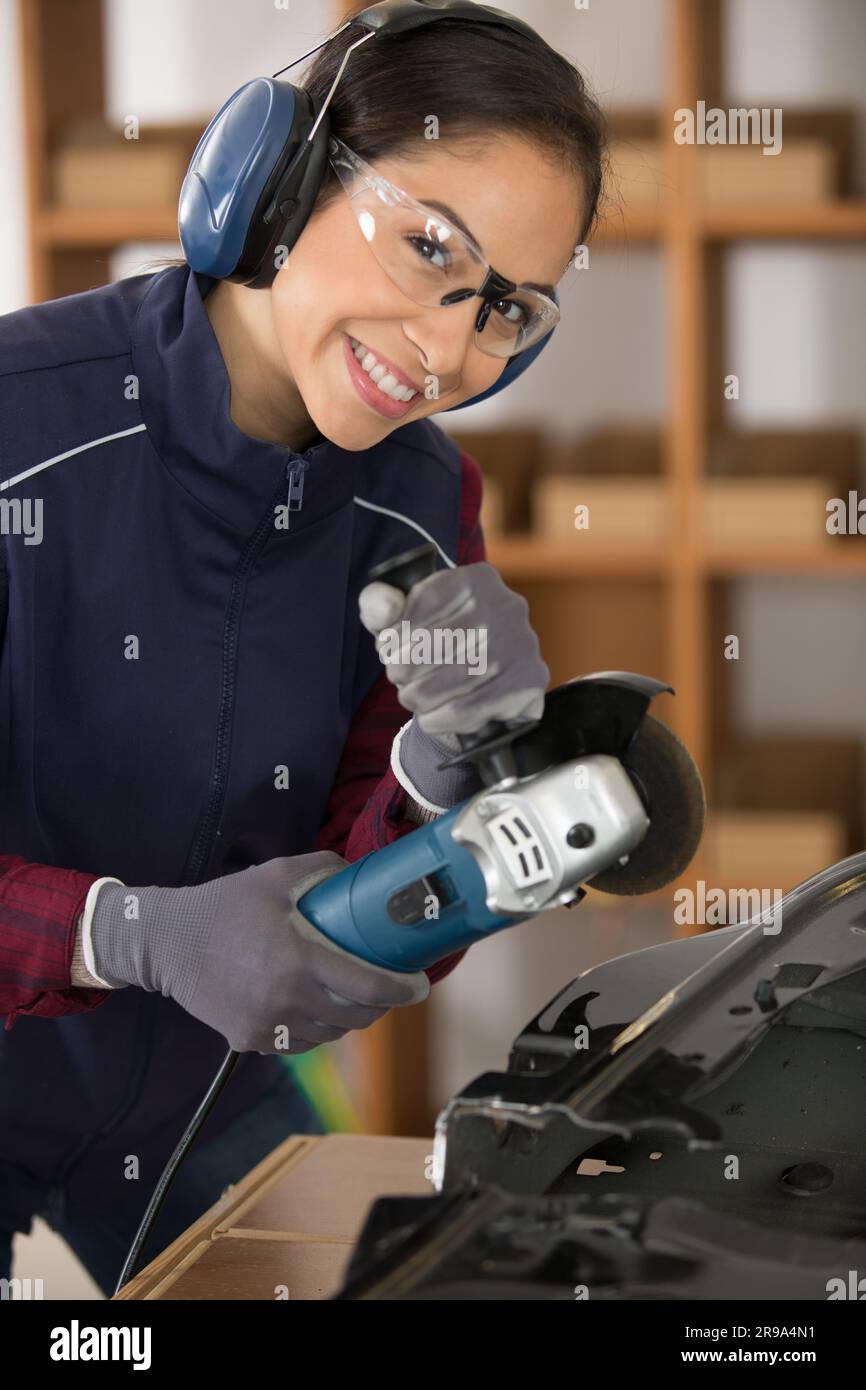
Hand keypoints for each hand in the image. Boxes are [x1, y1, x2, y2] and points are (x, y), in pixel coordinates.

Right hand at [88, 852, 429, 1053]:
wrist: (167, 942)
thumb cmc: (225, 904)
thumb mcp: (276, 875)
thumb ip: (324, 869)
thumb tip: (363, 873)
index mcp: (300, 959)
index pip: (370, 987)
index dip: (403, 990)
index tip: (420, 985)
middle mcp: (287, 999)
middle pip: (355, 1018)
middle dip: (379, 1006)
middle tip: (385, 988)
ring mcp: (268, 1026)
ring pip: (328, 1034)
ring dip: (346, 1020)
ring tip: (351, 998)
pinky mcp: (249, 1040)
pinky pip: (297, 1043)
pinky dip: (313, 1029)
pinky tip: (313, 1008)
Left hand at [359, 562, 547, 807]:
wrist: (476, 680)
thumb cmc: (431, 641)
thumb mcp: (398, 616)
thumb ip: (379, 603)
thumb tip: (387, 606)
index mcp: (478, 579)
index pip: (426, 601)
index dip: (397, 632)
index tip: (387, 649)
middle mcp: (508, 606)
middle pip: (440, 642)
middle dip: (405, 667)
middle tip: (397, 677)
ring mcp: (524, 644)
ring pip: (456, 678)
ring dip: (420, 695)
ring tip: (410, 697)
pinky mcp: (530, 681)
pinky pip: (474, 707)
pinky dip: (441, 718)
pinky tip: (430, 716)